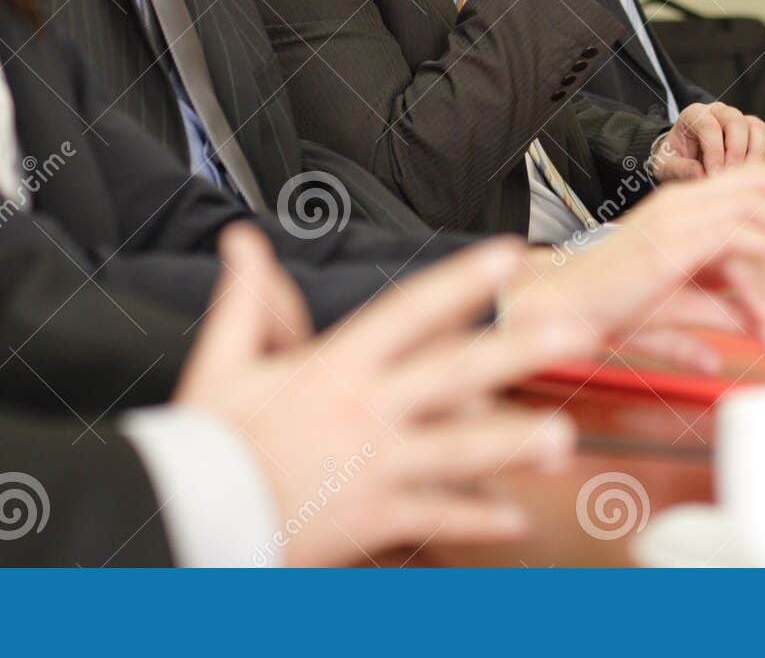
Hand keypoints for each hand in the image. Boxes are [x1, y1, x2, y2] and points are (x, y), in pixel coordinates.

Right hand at [175, 224, 588, 566]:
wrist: (190, 516)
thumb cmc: (208, 443)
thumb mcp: (222, 360)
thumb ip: (247, 299)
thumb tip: (243, 243)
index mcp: (335, 366)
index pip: (410, 310)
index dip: (461, 279)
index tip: (507, 253)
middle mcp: (365, 411)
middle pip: (455, 373)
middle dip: (518, 351)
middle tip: (573, 335)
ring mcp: (374, 466)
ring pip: (459, 450)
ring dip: (513, 444)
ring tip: (562, 440)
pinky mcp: (373, 517)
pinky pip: (434, 518)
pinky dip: (474, 521)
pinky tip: (513, 520)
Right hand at [498, 163, 764, 363]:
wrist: (567, 306)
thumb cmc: (608, 306)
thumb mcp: (674, 312)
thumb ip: (707, 322)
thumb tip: (730, 345)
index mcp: (683, 208)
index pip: (747, 180)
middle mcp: (682, 204)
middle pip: (758, 177)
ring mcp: (677, 220)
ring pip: (752, 206)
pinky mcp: (673, 244)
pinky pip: (732, 233)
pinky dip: (763, 243)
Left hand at [651, 103, 764, 180]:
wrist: (685, 162)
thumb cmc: (674, 160)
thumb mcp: (666, 166)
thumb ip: (679, 169)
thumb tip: (700, 174)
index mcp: (694, 114)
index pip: (708, 124)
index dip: (713, 150)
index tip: (713, 174)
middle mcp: (719, 112)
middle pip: (736, 122)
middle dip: (735, 152)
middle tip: (730, 176)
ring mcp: (739, 122)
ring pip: (756, 128)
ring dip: (753, 154)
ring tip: (742, 177)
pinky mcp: (753, 136)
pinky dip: (760, 160)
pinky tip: (748, 177)